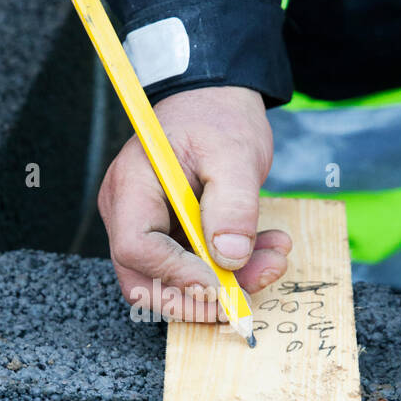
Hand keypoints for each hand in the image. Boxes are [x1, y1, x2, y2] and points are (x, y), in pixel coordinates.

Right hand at [97, 85, 291, 320]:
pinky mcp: (169, 237)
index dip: (176, 274)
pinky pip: (192, 270)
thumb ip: (234, 204)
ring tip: (273, 259)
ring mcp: (146, 227)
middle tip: (247, 295)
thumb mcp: (235, 153)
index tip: (221, 282)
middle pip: (143, 280)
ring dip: (224, 285)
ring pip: (172, 283)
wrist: (215, 101)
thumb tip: (229, 258)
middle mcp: (127, 213)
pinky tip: (266, 251)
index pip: (136, 247)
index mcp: (131, 187)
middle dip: (197, 298)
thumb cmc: (217, 118)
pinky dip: (230, 270)